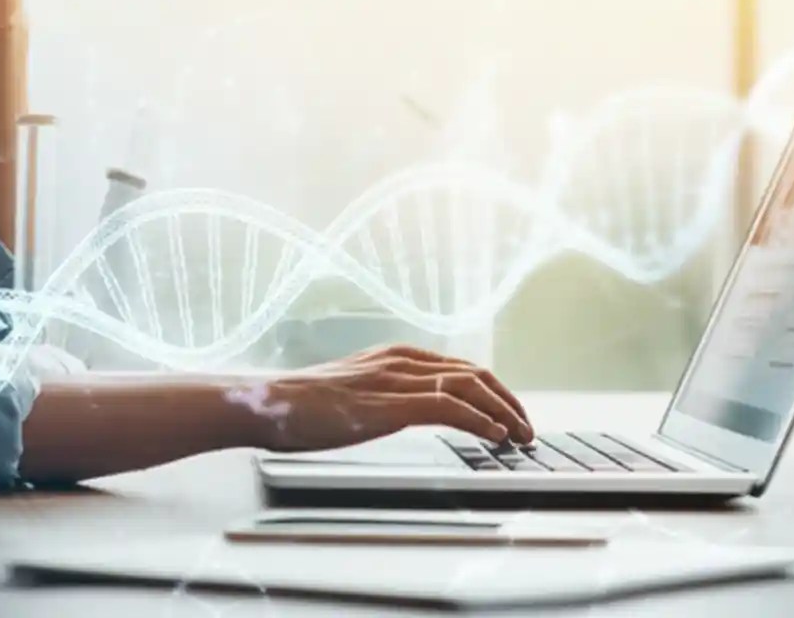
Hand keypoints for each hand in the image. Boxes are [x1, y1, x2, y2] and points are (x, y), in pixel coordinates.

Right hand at [245, 345, 533, 452]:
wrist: (266, 404)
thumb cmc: (301, 407)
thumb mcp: (353, 397)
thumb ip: (383, 398)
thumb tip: (408, 413)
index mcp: (394, 357)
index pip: (460, 368)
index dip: (493, 391)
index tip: (510, 414)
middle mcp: (400, 361)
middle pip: (474, 373)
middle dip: (508, 400)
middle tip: (527, 428)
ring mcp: (394, 380)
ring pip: (468, 386)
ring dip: (503, 410)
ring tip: (520, 435)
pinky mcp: (387, 404)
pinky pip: (447, 407)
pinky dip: (478, 420)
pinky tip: (494, 435)